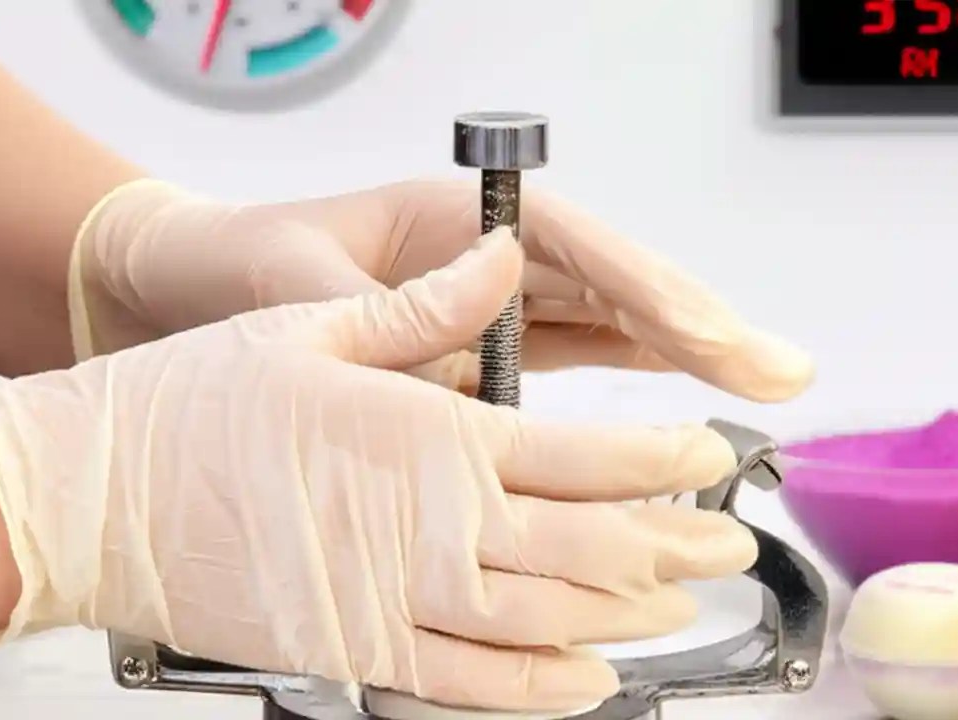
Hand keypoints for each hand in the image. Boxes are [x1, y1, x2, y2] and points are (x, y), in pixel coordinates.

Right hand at [0, 233, 756, 711]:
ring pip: (558, 623)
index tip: (709, 460)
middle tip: (725, 539)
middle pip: (597, 548)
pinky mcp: (367, 656)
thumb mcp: (315, 329)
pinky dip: (553, 686)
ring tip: (681, 597)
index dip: (669, 463)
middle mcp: (434, 528)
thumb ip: (430, 305)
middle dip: (678, 544)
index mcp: (432, 437)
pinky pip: (486, 687)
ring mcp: (403, 604)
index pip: (592, 454)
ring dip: (634, 613)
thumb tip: (503, 258)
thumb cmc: (196, 408)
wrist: (91, 497)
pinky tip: (594, 676)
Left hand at [71, 179, 812, 400]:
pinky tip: (685, 395)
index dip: (644, 287)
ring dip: (687, 354)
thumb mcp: (291, 284)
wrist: (179, 294)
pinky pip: (576, 356)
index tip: (704, 333)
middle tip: (778, 369)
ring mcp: (493, 303)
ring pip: (611, 322)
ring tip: (760, 385)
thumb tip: (462, 318)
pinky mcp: (486, 347)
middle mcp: (486, 258)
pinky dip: (636, 375)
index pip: (570, 247)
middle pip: (614, 286)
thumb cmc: (230, 265)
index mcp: (450, 221)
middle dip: (699, 325)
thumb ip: (376, 309)